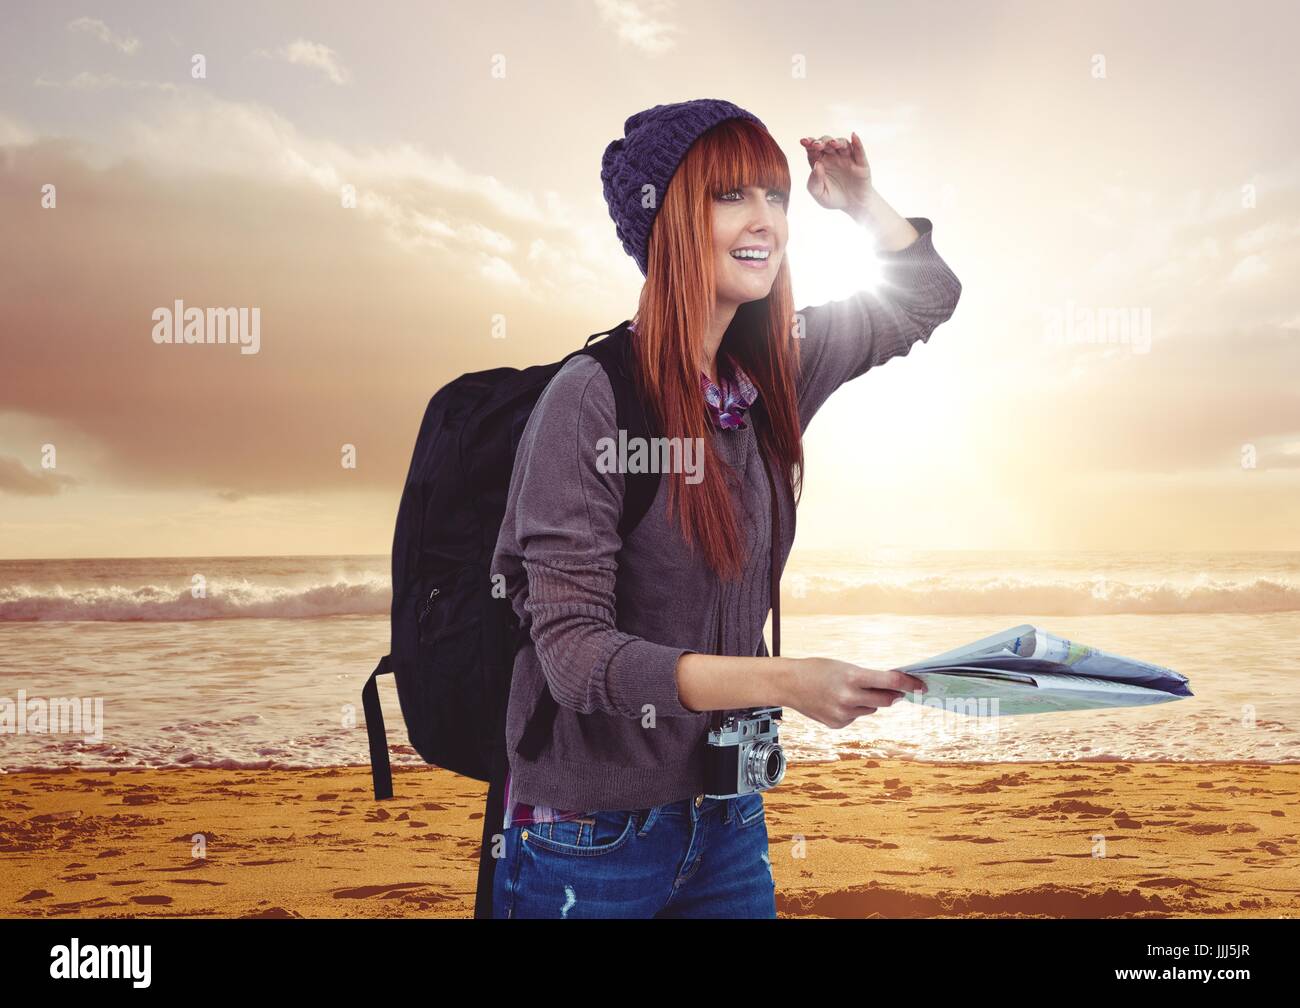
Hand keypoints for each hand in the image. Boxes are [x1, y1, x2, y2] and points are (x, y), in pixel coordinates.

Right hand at [784, 657, 925, 728]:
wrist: (789, 683)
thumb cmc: (818, 669)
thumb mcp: (845, 667)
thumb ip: (869, 679)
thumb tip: (894, 690)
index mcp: (852, 677)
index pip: (890, 682)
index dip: (909, 684)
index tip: (922, 685)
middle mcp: (849, 698)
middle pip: (886, 700)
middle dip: (893, 695)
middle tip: (897, 690)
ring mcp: (843, 714)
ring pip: (871, 709)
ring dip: (869, 701)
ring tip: (848, 691)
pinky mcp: (837, 724)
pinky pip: (856, 717)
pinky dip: (853, 710)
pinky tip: (836, 701)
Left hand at [800, 132, 871, 213]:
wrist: (852, 206)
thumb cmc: (833, 198)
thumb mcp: (819, 193)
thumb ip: (814, 181)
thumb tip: (817, 164)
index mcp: (820, 162)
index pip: (813, 150)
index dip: (809, 144)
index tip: (804, 141)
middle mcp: (833, 156)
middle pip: (827, 143)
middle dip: (822, 142)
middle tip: (817, 145)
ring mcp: (847, 158)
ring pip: (843, 144)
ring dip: (837, 141)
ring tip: (832, 144)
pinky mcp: (860, 163)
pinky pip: (859, 150)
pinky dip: (857, 142)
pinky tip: (854, 136)